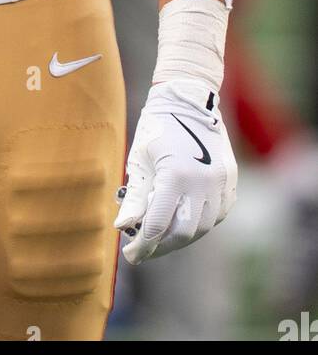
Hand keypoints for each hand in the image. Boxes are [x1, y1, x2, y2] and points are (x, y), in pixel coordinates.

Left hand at [115, 78, 236, 263]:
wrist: (188, 99)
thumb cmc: (157, 127)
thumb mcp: (140, 160)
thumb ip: (135, 197)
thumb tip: (123, 227)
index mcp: (175, 175)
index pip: (157, 224)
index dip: (142, 245)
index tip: (130, 255)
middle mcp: (203, 182)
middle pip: (183, 233)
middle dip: (161, 246)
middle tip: (144, 249)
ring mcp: (221, 183)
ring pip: (202, 227)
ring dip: (180, 237)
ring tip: (161, 236)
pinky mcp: (231, 181)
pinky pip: (216, 214)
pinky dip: (199, 222)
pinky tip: (183, 219)